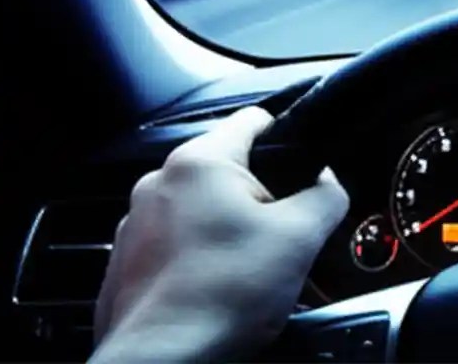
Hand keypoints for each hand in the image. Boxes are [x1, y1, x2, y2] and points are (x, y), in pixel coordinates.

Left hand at [91, 107, 347, 362]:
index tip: (304, 166)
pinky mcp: (128, 261)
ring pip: (203, 211)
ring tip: (250, 271)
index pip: (256, 119)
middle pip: (231, 171)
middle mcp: (159, 183)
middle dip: (261, 198)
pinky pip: (177, 245)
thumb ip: (326, 196)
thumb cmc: (222, 296)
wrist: (164, 359)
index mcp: (200, 161)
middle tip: (282, 236)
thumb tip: (329, 185)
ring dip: (229, 231)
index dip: (289, 137)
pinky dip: (201, 259)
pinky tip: (219, 289)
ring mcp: (136, 223)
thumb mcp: (300, 237)